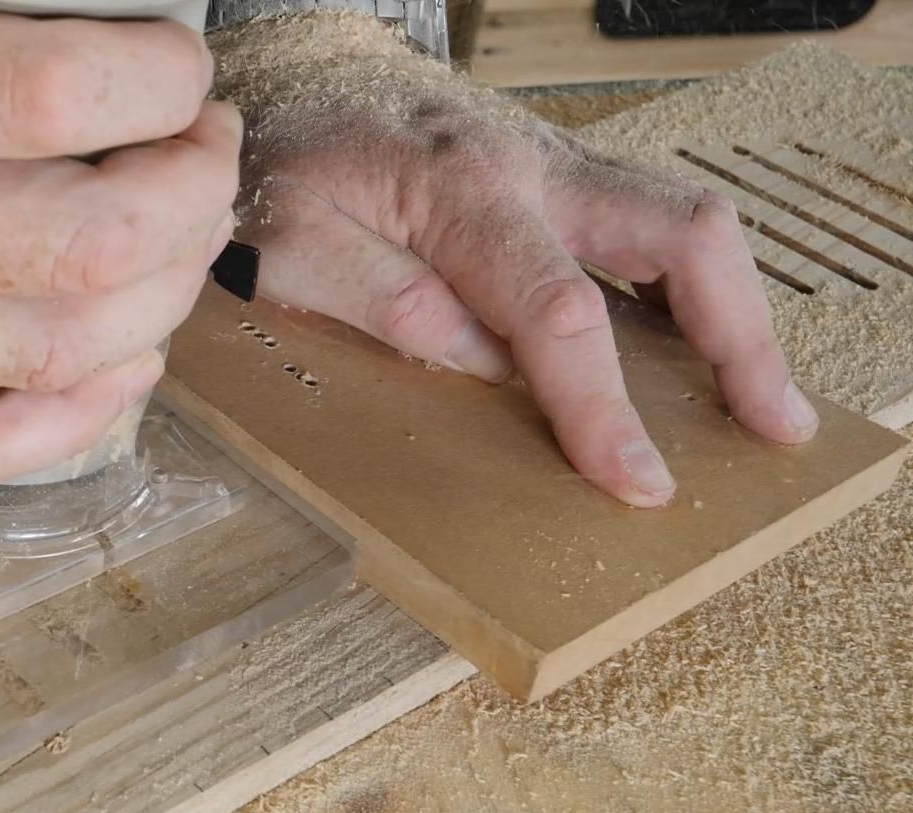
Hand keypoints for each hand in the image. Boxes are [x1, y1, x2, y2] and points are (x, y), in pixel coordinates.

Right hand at [0, 2, 239, 486]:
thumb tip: (131, 56)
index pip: (67, 93)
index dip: (165, 78)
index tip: (176, 70)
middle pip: (97, 242)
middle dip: (194, 189)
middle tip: (201, 148)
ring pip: (71, 347)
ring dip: (165, 291)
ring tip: (173, 234)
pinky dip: (84, 410)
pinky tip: (120, 352)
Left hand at [214, 16, 819, 506]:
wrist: (283, 94)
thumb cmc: (278, 177)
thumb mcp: (286, 244)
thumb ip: (373, 296)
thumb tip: (474, 357)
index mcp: (460, 190)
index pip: (559, 310)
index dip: (602, 404)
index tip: (635, 479)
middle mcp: (530, 165)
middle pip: (680, 235)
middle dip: (738, 337)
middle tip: (772, 427)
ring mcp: (555, 164)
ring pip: (685, 220)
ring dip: (735, 309)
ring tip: (764, 398)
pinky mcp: (560, 176)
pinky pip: (653, 222)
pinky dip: (695, 287)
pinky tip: (706, 349)